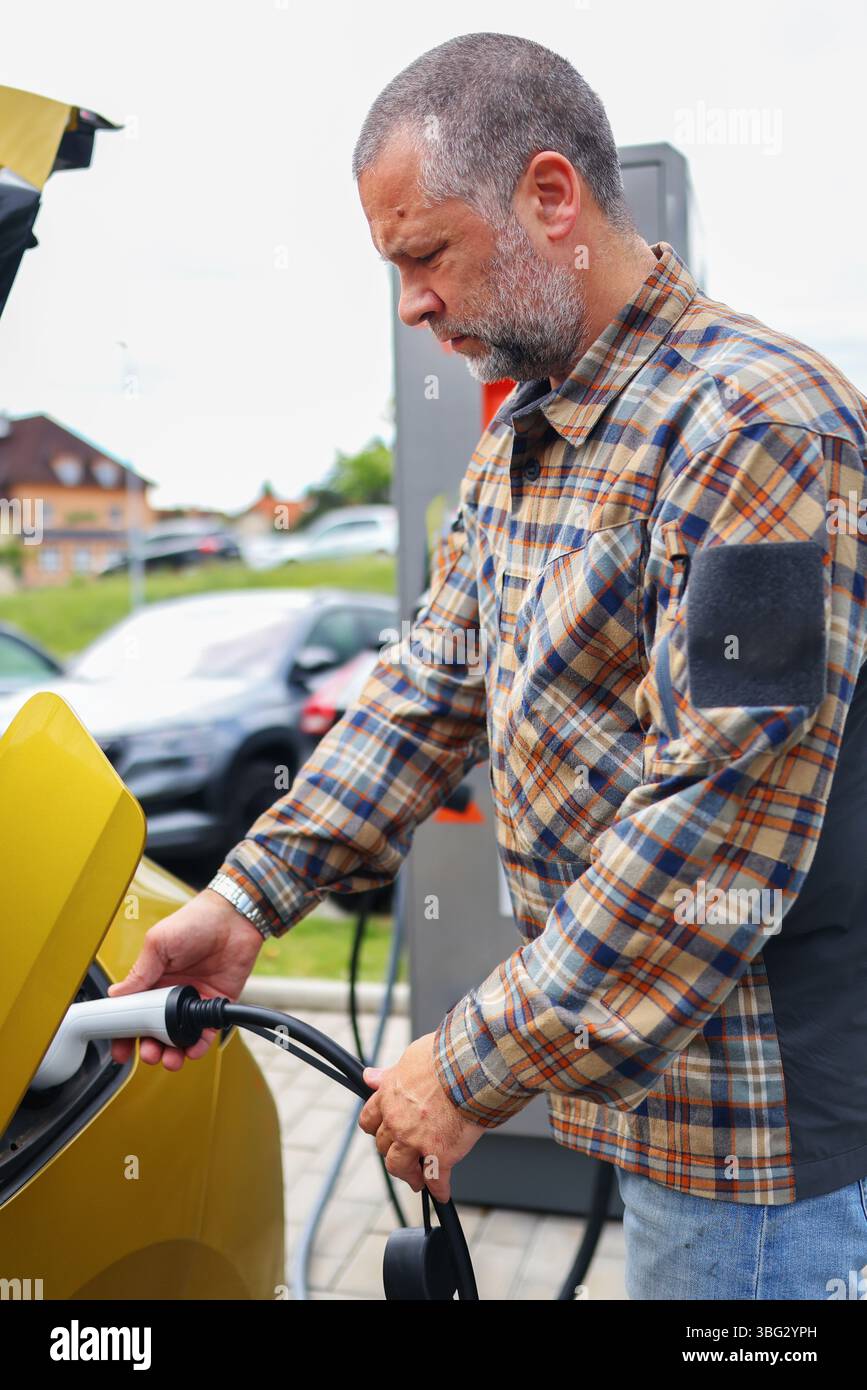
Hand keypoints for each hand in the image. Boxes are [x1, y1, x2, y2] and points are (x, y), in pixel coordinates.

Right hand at [107, 888, 263, 1072]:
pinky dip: (197, 1046)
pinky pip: (205, 1032)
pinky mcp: (216, 1005)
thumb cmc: (196, 920)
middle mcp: (171, 993)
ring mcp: (193, 1001)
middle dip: (148, 1048)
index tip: (119, 1049)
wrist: (236, 917)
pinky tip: (191, 1050)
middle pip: (154, 1031)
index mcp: (153, 979)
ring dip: (171, 1052)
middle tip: (148, 1054)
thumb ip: (140, 972)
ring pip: (178, 1037)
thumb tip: (116, 995)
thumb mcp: (159, 942)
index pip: (133, 1012)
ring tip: (169, 1058)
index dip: (124, 1033)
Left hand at [358, 1032, 485, 1201]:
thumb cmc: (447, 1057)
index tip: (383, 1133)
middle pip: (384, 1146)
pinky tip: (442, 1192)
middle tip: (403, 1157)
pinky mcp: (439, 1155)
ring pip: (400, 1167)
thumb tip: (370, 1076)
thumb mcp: (411, 1058)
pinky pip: (435, 1180)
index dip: (376, 1129)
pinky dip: (439, 1189)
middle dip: (392, 1151)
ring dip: (409, 1175)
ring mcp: (416, 1141)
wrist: (472, 1068)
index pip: (369, 1120)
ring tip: (418, 1180)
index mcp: (389, 1096)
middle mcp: (397, 1121)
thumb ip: (391, 1073)